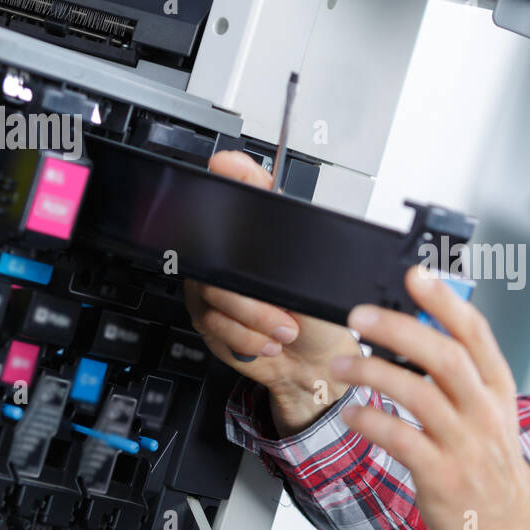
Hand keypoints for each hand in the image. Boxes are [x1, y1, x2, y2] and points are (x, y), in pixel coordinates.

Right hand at [183, 150, 359, 435]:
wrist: (313, 363)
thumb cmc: (320, 316)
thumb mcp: (321, 269)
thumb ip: (299, 231)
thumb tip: (278, 193)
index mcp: (257, 241)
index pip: (234, 201)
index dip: (229, 187)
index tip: (229, 167)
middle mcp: (232, 260)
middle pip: (220, 263)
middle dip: (256, 298)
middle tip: (285, 313)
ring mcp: (216, 289)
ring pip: (216, 297)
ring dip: (256, 322)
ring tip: (283, 329)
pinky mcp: (208, 319)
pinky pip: (215, 324)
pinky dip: (247, 339)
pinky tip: (265, 340)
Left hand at [329, 265, 529, 529]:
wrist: (512, 523)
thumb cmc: (490, 459)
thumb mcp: (489, 407)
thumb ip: (459, 368)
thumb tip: (413, 322)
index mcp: (496, 386)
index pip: (474, 332)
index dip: (444, 300)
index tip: (416, 275)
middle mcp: (483, 410)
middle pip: (444, 356)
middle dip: (399, 330)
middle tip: (360, 315)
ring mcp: (465, 444)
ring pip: (419, 395)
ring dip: (374, 373)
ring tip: (342, 364)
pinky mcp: (442, 475)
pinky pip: (401, 440)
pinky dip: (371, 422)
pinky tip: (351, 413)